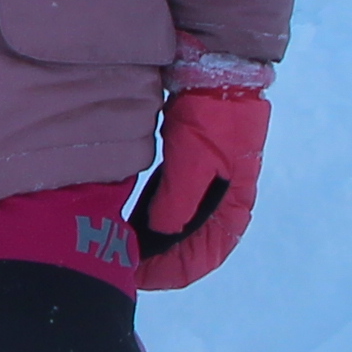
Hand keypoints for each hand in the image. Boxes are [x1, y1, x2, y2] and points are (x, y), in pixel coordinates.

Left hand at [129, 72, 270, 290]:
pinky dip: (154, 219)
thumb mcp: (192, 164)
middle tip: (118, 262)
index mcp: (232, 212)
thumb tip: (157, 239)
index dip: (166, 273)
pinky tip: (131, 220)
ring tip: (120, 245)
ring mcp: (211, 189)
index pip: (200, 259)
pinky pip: (173, 207)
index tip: (132, 276)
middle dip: (157, 260)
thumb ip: (175, 205)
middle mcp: (224, 206)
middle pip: (190, 248)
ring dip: (154, 242)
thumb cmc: (209, 122)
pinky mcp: (196, 171)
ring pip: (180, 229)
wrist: (219, 75)